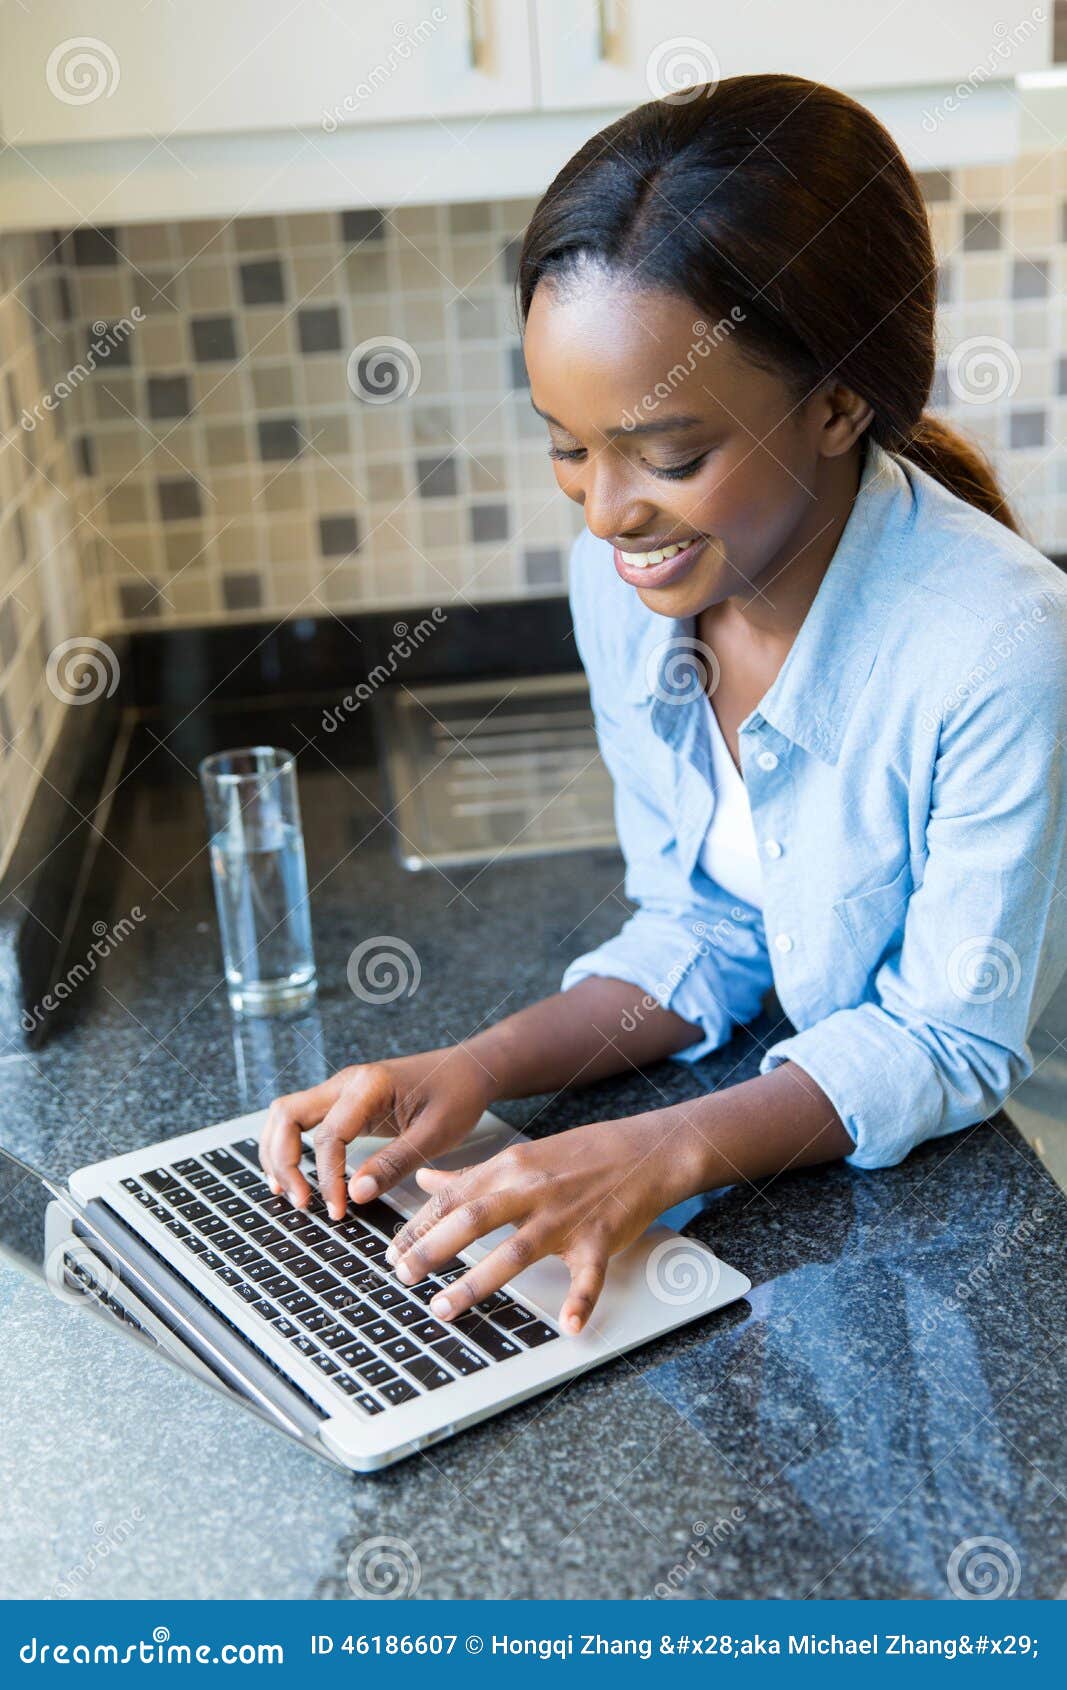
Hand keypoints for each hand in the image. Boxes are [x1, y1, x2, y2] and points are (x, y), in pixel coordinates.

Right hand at [258, 1044, 495, 1220]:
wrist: (470, 1069)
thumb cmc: (458, 1094)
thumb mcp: (436, 1134)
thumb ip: (395, 1163)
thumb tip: (356, 1194)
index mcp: (369, 1085)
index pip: (330, 1134)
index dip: (328, 1177)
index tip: (339, 1209)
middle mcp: (346, 1082)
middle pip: (287, 1115)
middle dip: (283, 1161)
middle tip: (301, 1202)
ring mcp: (341, 1090)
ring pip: (286, 1115)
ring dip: (279, 1153)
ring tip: (290, 1193)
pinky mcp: (344, 1103)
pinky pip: (302, 1121)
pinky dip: (289, 1147)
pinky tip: (294, 1176)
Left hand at [383, 1115, 698, 1334]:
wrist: (645, 1150)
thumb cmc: (580, 1156)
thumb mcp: (520, 1157)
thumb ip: (471, 1174)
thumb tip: (423, 1179)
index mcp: (510, 1168)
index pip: (453, 1197)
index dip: (418, 1225)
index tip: (391, 1252)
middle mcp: (532, 1189)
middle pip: (474, 1218)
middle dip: (433, 1248)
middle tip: (402, 1277)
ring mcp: (567, 1215)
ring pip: (517, 1249)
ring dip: (478, 1281)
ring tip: (444, 1309)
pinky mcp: (601, 1236)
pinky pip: (590, 1272)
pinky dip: (581, 1299)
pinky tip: (568, 1325)